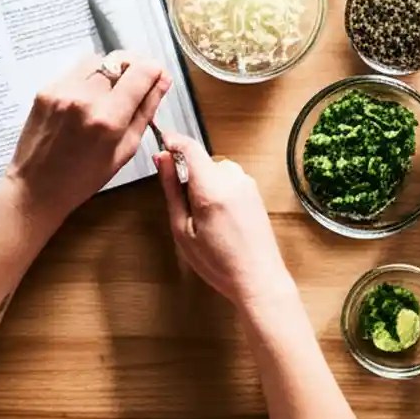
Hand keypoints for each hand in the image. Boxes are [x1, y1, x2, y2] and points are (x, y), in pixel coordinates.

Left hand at [2, 51, 170, 222]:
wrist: (36, 187)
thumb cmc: (83, 178)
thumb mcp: (125, 150)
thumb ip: (145, 112)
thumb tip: (162, 82)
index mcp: (108, 118)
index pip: (141, 72)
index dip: (155, 70)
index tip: (158, 75)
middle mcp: (85, 98)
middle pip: (121, 60)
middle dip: (134, 68)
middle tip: (137, 84)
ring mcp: (62, 90)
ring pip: (99, 59)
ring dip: (111, 70)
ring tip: (110, 93)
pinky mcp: (46, 89)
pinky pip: (77, 69)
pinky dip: (89, 77)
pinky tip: (88, 99)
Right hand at [155, 134, 294, 310]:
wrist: (258, 278)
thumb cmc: (220, 262)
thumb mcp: (182, 229)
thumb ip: (171, 189)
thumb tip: (161, 159)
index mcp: (212, 188)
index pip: (189, 147)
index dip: (173, 140)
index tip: (162, 140)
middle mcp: (233, 178)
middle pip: (201, 161)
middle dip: (188, 176)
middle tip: (185, 208)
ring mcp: (247, 183)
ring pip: (214, 170)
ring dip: (204, 185)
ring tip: (205, 220)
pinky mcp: (254, 189)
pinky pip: (227, 179)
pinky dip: (218, 191)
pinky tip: (220, 220)